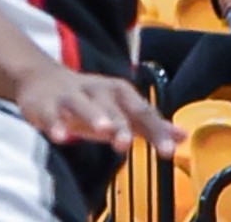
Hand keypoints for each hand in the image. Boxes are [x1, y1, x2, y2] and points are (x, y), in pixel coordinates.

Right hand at [15, 64, 183, 156]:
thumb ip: (151, 125)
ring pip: (84, 105)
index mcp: (121, 93)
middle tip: (128, 142)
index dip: (157, 131)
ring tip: (104, 129)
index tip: (170, 149)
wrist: (46, 81)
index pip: (143, 113)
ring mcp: (73, 96)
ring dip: (95, 115)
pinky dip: (56, 124)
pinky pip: (51, 114)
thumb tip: (184, 136)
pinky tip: (60, 137)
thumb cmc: (93, 103)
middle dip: (122, 124)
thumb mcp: (122, 112)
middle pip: (115, 108)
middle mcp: (100, 91)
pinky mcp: (47, 105)